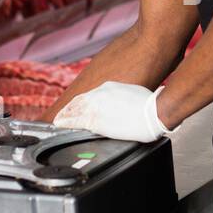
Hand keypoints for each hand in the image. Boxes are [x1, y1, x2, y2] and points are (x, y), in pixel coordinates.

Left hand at [51, 81, 168, 142]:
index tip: (75, 106)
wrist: (154, 112)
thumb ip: (123, 98)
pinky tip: (61, 125)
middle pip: (79, 101)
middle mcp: (100, 94)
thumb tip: (123, 105)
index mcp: (109, 87)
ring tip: (58, 121)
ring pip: (75, 110)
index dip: (80, 102)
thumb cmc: (150, 106)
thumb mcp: (134, 94)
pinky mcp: (97, 120)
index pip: (90, 95)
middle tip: (61, 115)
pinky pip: (76, 121)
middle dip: (69, 109)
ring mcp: (97, 107)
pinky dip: (66, 123)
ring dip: (65, 116)